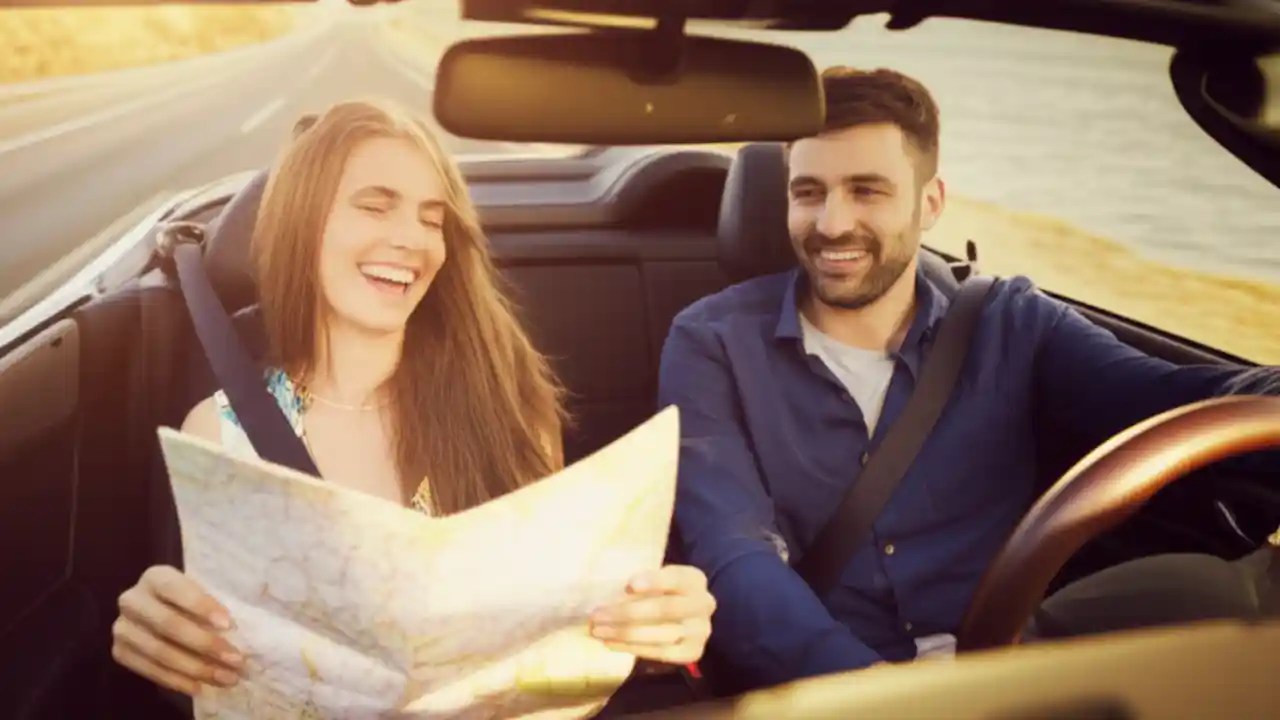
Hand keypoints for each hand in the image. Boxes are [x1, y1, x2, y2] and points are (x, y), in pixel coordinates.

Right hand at [111, 565, 243, 696]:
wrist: (158, 613)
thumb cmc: (190, 601)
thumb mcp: (202, 590)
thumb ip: (217, 601)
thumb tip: (246, 618)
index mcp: (156, 577)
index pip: (176, 588)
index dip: (201, 605)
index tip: (229, 625)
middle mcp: (132, 600)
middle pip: (168, 624)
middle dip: (205, 644)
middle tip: (236, 659)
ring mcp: (122, 627)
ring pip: (159, 651)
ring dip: (195, 668)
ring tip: (226, 678)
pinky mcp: (119, 652)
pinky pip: (149, 670)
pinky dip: (176, 680)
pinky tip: (200, 687)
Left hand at [589, 565, 715, 665]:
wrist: (685, 617)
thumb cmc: (662, 593)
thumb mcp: (656, 580)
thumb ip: (640, 584)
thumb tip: (606, 593)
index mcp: (694, 579)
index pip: (675, 578)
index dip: (654, 581)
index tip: (629, 585)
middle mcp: (704, 604)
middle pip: (666, 609)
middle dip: (628, 613)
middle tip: (597, 615)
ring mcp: (700, 630)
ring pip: (662, 634)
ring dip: (625, 633)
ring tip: (598, 631)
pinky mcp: (693, 652)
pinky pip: (661, 652)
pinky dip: (633, 649)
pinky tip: (611, 643)